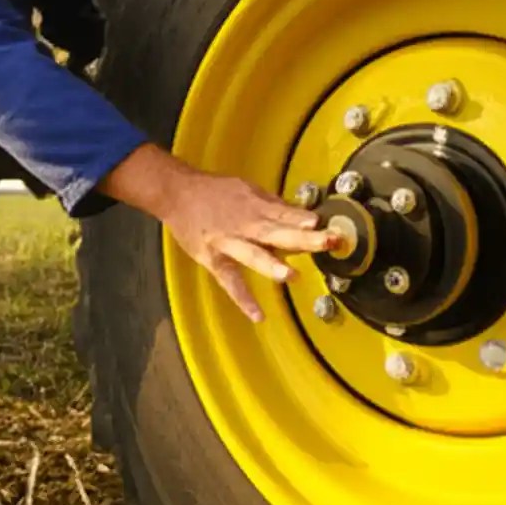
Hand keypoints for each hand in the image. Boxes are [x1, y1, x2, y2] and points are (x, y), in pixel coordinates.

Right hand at [159, 172, 338, 321]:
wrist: (177, 193)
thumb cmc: (214, 192)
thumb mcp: (246, 189)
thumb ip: (273, 204)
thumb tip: (300, 213)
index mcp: (255, 206)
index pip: (285, 213)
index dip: (303, 218)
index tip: (324, 223)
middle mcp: (245, 224)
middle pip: (277, 232)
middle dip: (303, 238)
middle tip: (328, 242)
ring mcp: (229, 243)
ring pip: (253, 254)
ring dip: (272, 265)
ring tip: (292, 276)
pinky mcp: (214, 259)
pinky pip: (230, 281)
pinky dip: (243, 299)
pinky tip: (258, 315)